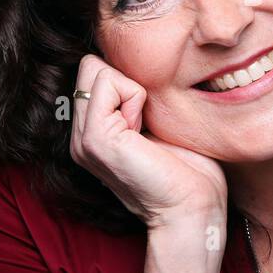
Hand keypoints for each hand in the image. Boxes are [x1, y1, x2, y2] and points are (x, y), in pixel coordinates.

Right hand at [69, 53, 227, 228]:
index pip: (92, 71)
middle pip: (89, 65)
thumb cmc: (188, 169)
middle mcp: (79, 136)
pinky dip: (134, 96)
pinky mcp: (96, 138)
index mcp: (91, 132)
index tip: (146, 119)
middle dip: (124, 81)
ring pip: (95, 68)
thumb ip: (131, 99)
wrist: (193, 210)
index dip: (126, 82)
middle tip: (144, 122)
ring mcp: (83, 138)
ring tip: (143, 128)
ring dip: (130, 90)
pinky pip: (109, 83)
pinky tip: (143, 130)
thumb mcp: (151, 124)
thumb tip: (132, 62)